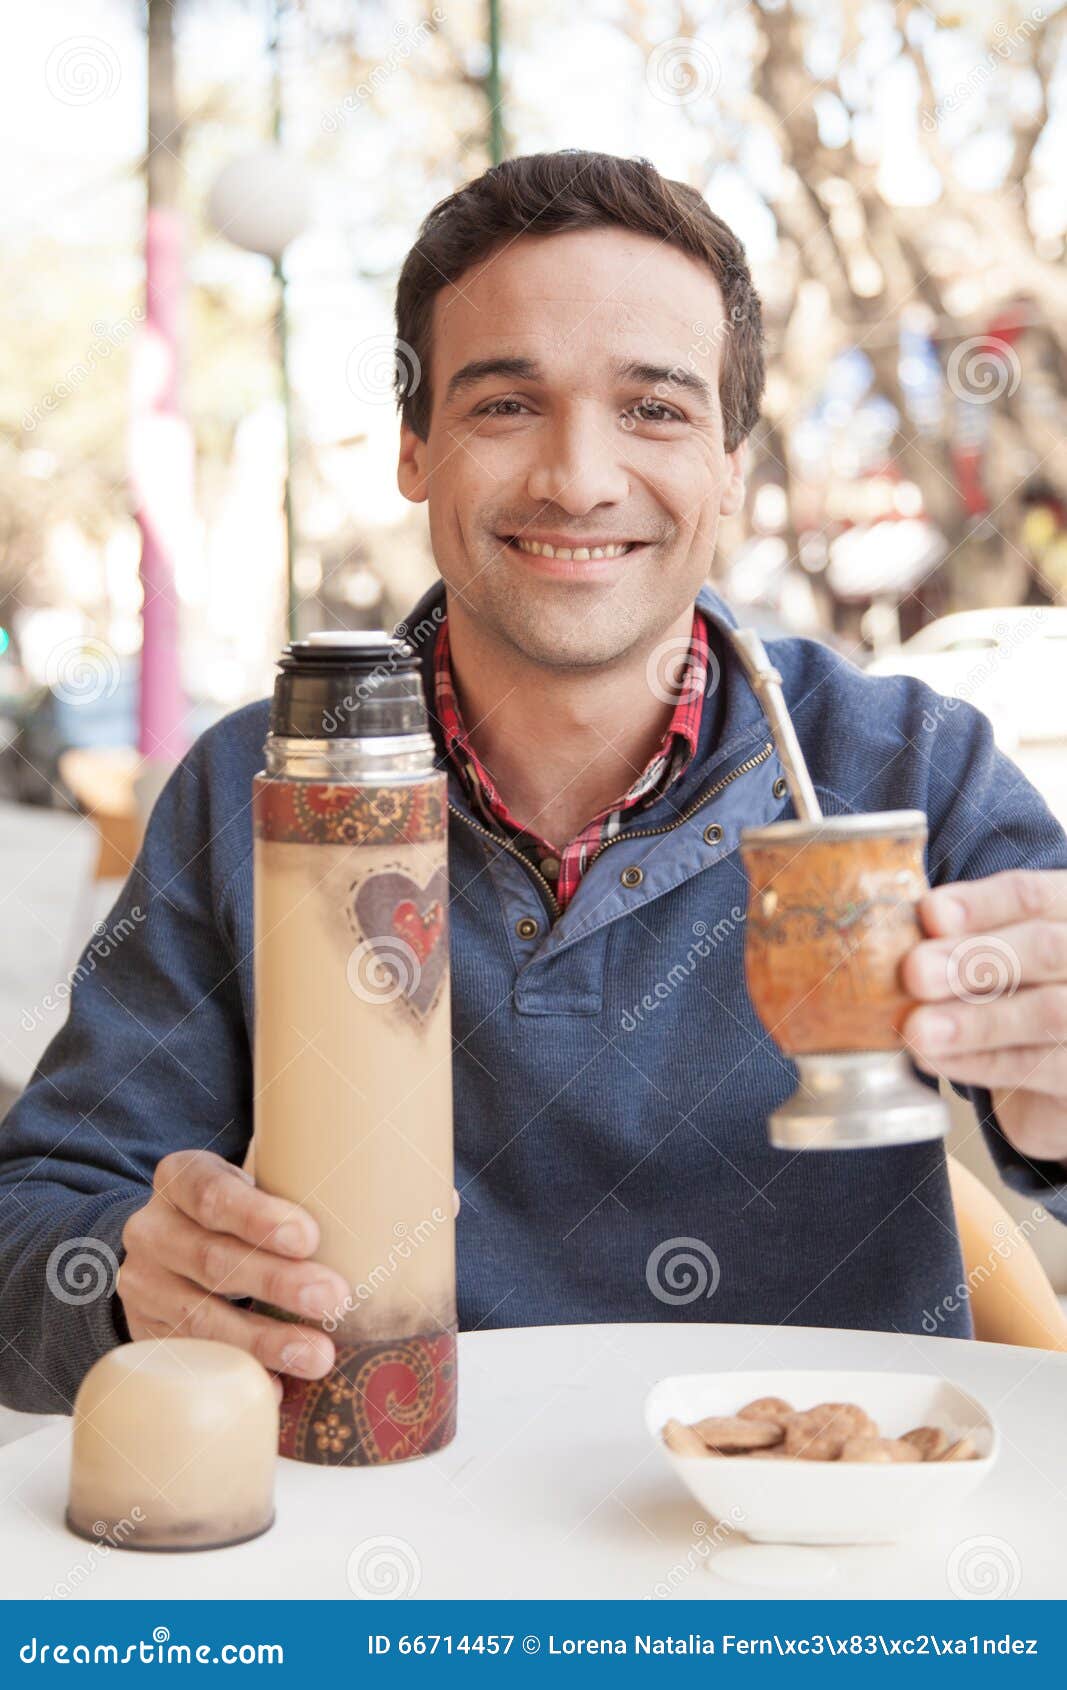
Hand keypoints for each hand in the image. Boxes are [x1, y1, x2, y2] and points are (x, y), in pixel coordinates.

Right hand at [117, 1150, 351, 1402]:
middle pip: (212, 1258)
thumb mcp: (260, 1182)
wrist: (172, 1250)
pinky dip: (237, 1375)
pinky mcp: (147, 1335)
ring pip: (200, 1317)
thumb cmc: (241, 1213)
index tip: (309, 1237)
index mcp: (182, 1179)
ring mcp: (144, 1287)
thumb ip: (311, 1185)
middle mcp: (152, 1230)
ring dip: (263, 1340)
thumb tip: (427, 1204)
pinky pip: (191, 1361)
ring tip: (318, 1356)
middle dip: (277, 1283)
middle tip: (334, 1299)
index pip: (213, 1193)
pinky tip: (277, 1388)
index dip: (258, 1216)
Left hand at [900, 868, 1066, 1164]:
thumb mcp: (993, 946)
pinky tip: (932, 1058)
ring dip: (973, 1020)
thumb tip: (911, 928)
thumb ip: (960, 936)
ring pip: (1047, 1013)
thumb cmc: (1009, 984)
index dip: (982, 904)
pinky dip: (976, 1062)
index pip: (1034, 897)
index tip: (928, 913)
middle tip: (914, 972)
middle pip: (1046, 949)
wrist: (1047, 1058)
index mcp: (1066, 911)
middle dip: (974, 958)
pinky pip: (1034, 1066)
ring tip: (917, 1028)